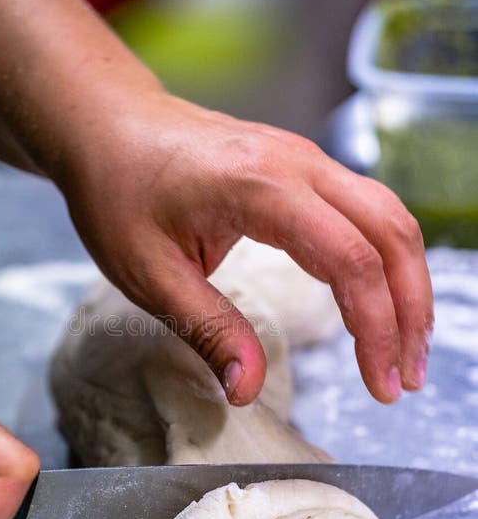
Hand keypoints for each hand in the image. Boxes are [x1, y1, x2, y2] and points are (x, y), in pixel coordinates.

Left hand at [56, 91, 432, 406]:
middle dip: (411, 310)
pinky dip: (385, 257)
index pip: (351, 260)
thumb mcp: (150, 274)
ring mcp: (304, 158)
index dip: (377, 329)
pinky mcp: (301, 166)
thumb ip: (208, 330)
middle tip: (406, 378)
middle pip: (390, 233)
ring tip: (406, 347)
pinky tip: (380, 298)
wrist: (107, 126)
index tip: (380, 385)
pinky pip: (365, 208)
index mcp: (260, 188)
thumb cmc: (118, 191)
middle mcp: (297, 163)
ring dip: (408, 283)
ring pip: (388, 216)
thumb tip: (247, 392)